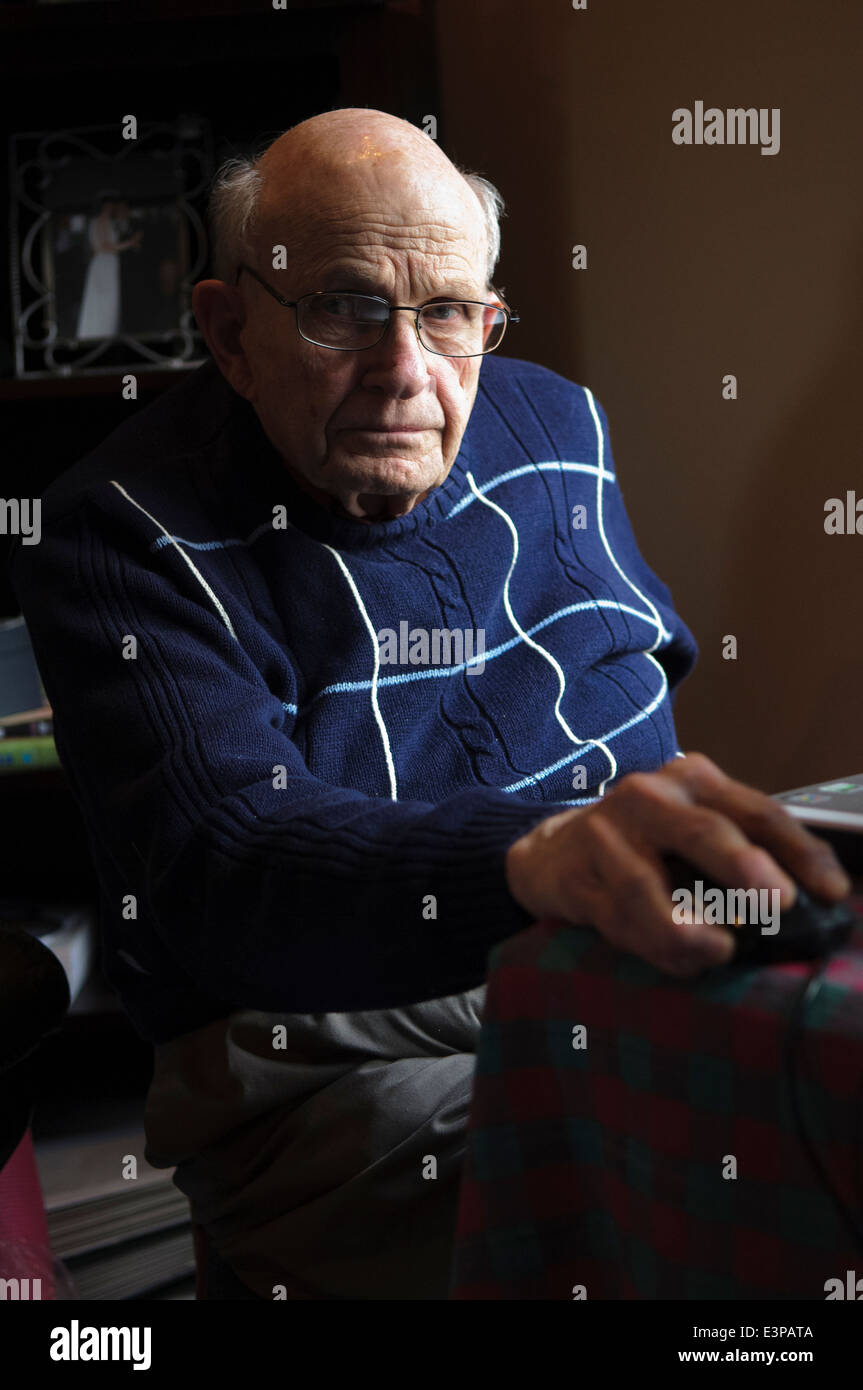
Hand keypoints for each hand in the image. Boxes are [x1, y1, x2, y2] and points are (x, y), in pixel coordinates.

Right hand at [504, 753, 851, 976]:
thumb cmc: (642, 844)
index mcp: (692, 781)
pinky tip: (679, 959)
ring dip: (685, 925)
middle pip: (701, 830)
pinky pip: (614, 916)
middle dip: (742, 866)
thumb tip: (813, 904)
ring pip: (646, 885)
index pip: (757, 810)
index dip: (800, 851)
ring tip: (720, 950)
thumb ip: (741, 853)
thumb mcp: (690, 830)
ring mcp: (606, 834)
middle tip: (778, 900)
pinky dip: (650, 943)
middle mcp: (649, 797)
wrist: (550, 850)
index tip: (834, 892)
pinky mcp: (573, 874)